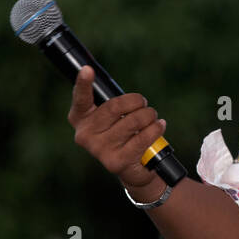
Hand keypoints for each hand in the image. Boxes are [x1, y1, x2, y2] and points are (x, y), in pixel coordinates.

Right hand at [67, 66, 166, 190]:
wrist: (133, 169)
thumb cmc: (122, 133)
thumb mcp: (112, 116)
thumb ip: (109, 101)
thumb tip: (104, 77)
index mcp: (80, 118)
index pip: (81, 98)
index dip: (83, 83)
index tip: (87, 70)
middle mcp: (85, 134)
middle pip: (114, 106)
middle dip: (136, 101)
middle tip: (143, 104)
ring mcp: (99, 150)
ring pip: (133, 121)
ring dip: (149, 115)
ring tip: (152, 117)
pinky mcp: (116, 162)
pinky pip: (143, 137)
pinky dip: (156, 128)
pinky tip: (159, 126)